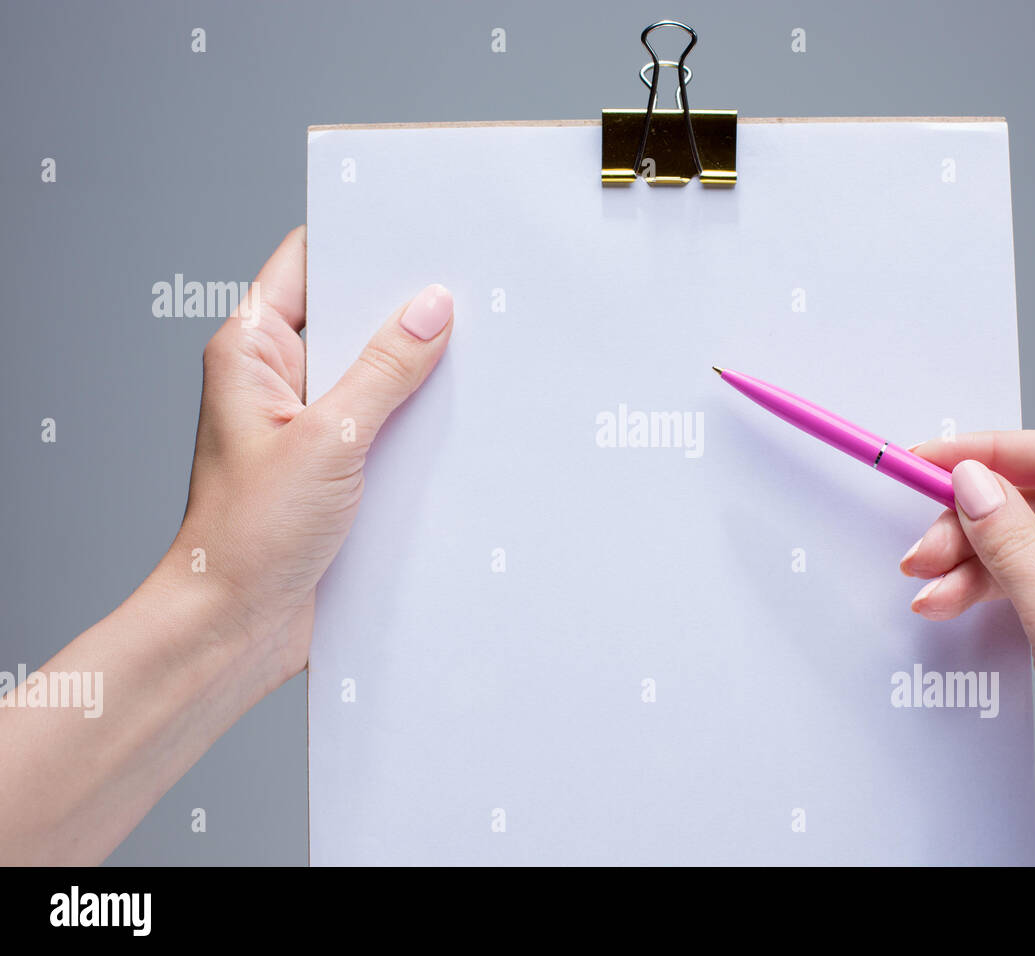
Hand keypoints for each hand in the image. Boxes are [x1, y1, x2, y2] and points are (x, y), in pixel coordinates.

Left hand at [175, 226, 453, 685]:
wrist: (235, 626)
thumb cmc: (248, 536)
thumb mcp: (330, 439)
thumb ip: (384, 371)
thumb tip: (430, 309)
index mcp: (251, 352)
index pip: (305, 264)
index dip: (359, 241)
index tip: (418, 229)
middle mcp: (277, 381)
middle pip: (348, 318)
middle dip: (403, 310)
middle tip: (464, 294)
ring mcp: (307, 425)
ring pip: (373, 375)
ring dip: (416, 373)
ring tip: (471, 356)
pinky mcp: (334, 467)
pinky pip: (384, 425)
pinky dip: (416, 422)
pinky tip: (457, 421)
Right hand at [901, 431, 1034, 864]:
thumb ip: (1014, 546)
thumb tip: (972, 481)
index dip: (990, 453)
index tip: (928, 460)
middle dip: (972, 523)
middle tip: (922, 549)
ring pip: (1029, 544)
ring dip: (971, 563)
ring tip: (930, 590)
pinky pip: (1033, 582)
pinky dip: (989, 591)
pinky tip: (953, 605)